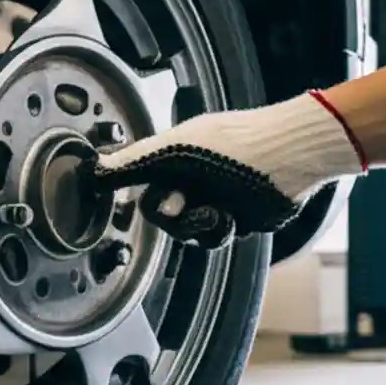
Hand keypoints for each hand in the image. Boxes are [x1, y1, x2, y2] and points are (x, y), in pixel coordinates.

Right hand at [93, 91, 365, 248]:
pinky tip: (230, 217)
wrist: (288, 160)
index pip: (137, 179)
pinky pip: (211, 239)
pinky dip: (219, 231)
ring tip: (216, 209)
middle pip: (158, 213)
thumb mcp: (175, 151)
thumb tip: (97, 167)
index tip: (134, 196)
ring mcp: (211, 198)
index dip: (134, 190)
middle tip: (182, 201)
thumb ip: (133, 162)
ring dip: (197, 224)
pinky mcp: (233, 218)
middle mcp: (190, 177)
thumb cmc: (235, 145)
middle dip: (171, 212)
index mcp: (174, 155)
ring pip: (184, 230)